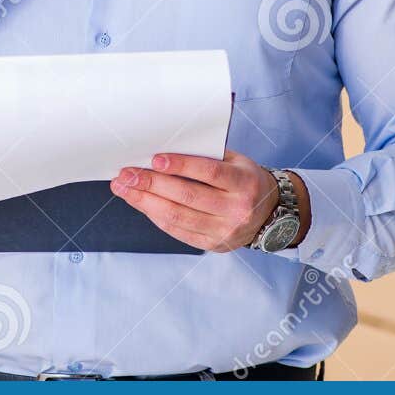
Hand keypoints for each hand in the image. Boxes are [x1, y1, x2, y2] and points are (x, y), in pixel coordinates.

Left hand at [111, 150, 307, 251]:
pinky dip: (155, 216)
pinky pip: (178, 231)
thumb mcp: (236, 161)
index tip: (154, 159)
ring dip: (145, 202)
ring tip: (124, 189)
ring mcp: (225, 231)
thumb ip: (206, 156)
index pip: (209, 173)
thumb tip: (163, 148)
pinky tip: (140, 203)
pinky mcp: (214, 245)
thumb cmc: (244, 179)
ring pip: (178, 217)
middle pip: (188, 197)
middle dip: (152, 184)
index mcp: (244, 182)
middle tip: (126, 174)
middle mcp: (236, 209)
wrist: (270, 214)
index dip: (181, 166)